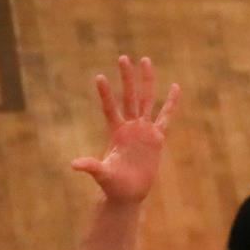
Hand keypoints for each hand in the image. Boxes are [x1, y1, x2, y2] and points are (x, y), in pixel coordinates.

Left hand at [72, 56, 179, 203]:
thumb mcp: (102, 174)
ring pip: (146, 100)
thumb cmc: (113, 184)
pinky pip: (165, 116)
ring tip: (145, 60)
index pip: (110, 108)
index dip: (106, 94)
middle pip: (129, 97)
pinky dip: (171, 102)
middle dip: (127, 78)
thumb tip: (74, 165)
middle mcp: (129, 126)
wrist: (128, 192)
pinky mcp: (156, 137)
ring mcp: (143, 130)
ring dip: (146, 81)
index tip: (100, 77)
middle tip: (123, 57)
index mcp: (115, 132)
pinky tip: (175, 87)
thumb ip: (91, 166)